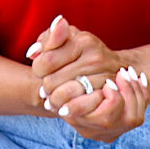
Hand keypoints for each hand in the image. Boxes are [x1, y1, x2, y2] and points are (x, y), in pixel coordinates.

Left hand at [26, 15, 149, 141]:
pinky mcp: (108, 96)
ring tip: (53, 99)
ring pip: (63, 96)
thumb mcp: (67, 38)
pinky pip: (78, 108)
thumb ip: (48, 40)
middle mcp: (95, 58)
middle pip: (52, 82)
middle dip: (45, 87)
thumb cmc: (83, 51)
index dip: (38, 70)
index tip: (42, 72)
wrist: (117, 67)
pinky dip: (67, 109)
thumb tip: (32, 53)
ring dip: (54, 100)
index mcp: (83, 41)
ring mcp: (104, 77)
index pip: (45, 61)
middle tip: (46, 89)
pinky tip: (65, 107)